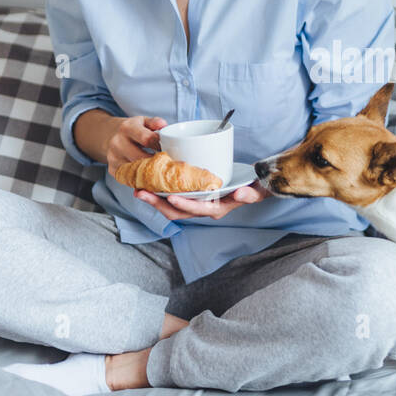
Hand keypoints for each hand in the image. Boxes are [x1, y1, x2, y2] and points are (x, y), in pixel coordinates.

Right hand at [107, 115, 168, 173]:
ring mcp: (113, 157)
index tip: (168, 149)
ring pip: (136, 171)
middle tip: (167, 164)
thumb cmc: (135, 130)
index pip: (147, 139)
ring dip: (150, 172)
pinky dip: (141, 179)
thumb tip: (163, 125)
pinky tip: (148, 175)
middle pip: (142, 158)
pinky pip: (130, 179)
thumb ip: (155, 122)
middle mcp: (117, 142)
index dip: (160, 146)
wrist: (114, 136)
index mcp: (127, 128)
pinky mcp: (113, 169)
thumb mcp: (144, 122)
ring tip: (159, 170)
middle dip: (157, 162)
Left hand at [135, 182, 269, 220]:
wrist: (253, 185)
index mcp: (217, 209)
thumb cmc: (254, 188)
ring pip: (171, 207)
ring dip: (154, 200)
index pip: (197, 210)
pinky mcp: (191, 197)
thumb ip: (250, 194)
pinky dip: (159, 193)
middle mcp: (204, 209)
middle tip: (142, 193)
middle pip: (177, 212)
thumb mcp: (256, 190)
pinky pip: (172, 198)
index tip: (170, 198)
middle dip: (158, 204)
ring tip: (139, 190)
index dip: (183, 205)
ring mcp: (196, 204)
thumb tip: (240, 194)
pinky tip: (148, 184)